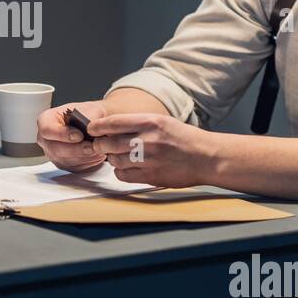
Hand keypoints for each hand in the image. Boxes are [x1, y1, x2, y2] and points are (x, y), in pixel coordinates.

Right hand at [36, 100, 108, 171]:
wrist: (94, 124)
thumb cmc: (88, 114)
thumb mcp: (89, 109)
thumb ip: (88, 117)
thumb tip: (89, 128)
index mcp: (46, 120)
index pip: (47, 130)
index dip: (62, 134)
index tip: (79, 135)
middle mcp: (46, 139)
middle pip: (55, 149)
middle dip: (76, 149)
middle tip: (92, 147)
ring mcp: (52, 153)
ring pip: (65, 161)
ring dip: (84, 157)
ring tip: (98, 150)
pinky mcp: (63, 164)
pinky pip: (73, 167)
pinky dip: (87, 163)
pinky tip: (97, 155)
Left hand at [87, 113, 211, 187]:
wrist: (206, 157)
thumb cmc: (184, 138)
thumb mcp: (162, 121)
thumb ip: (137, 124)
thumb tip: (110, 127)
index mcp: (150, 122)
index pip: (113, 123)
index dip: (97, 127)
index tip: (92, 129)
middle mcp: (147, 140)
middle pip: (108, 143)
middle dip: (101, 144)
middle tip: (102, 145)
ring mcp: (148, 160)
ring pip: (114, 160)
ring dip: (112, 158)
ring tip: (119, 155)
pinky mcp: (150, 176)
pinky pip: (123, 175)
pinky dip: (121, 171)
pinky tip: (127, 167)